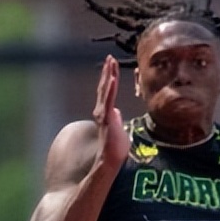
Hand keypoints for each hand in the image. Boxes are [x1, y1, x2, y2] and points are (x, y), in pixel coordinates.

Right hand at [93, 55, 129, 170]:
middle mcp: (102, 113)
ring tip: (111, 62)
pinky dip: (110, 88)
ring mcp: (104, 115)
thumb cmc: (114, 151)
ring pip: (106, 91)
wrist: (109, 162)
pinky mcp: (108, 118)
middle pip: (104, 89)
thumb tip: (117, 112)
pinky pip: (109, 100)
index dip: (108, 81)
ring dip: (108, 76)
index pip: (106, 94)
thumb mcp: (117, 131)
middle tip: (110, 58)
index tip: (111, 68)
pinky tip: (113, 77)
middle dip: (107, 73)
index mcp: (105, 116)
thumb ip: (115, 120)